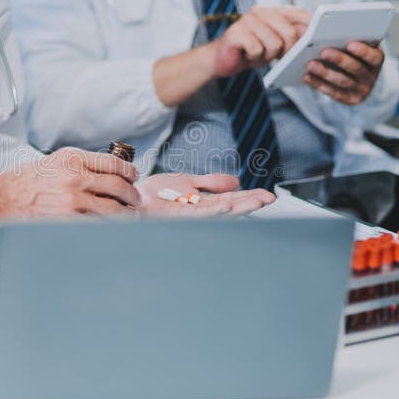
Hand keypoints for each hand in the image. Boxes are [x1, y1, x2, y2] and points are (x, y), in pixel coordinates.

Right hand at [0, 148, 139, 227]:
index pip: (114, 163)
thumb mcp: (59, 160)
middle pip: (118, 187)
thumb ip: (85, 163)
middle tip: (136, 199)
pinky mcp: (67, 219)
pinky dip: (108, 227)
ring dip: (125, 214)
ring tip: (129, 215)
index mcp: (74, 159)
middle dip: (132, 195)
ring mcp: (72, 200)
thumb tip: (112, 171)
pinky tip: (111, 226)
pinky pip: (97, 225)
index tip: (133, 177)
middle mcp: (75, 177)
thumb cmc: (30, 179)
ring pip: (112, 210)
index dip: (130, 172)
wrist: (6, 196)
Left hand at [136, 173, 275, 217]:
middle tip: (268, 199)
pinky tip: (226, 206)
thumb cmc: (154, 194)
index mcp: (202, 202)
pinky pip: (197, 215)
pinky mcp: (176, 217)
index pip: (232, 198)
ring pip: (218, 213)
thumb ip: (211, 182)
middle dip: (249, 203)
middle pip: (230, 207)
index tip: (267, 196)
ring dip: (238, 208)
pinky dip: (213, 211)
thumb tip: (236, 182)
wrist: (130, 198)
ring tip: (256, 203)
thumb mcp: (187, 182)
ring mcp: (189, 216)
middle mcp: (199, 210)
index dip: (249, 197)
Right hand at [213, 6, 311, 77]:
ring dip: (267, 55)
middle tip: (279, 57)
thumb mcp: (276, 43)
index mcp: (272, 11)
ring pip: (274, 43)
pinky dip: (254, 58)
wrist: (221, 60)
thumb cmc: (251, 51)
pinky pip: (257, 50)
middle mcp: (260, 11)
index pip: (299, 14)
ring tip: (258, 53)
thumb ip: (292, 36)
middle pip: (290, 32)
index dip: (311, 27)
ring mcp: (247, 20)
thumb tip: (313, 36)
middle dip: (289, 49)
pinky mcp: (236, 32)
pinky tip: (246, 55)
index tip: (318, 39)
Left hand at [303, 42, 384, 104]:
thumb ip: (349, 38)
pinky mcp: (349, 98)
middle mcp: (372, 75)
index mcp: (376, 58)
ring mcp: (361, 89)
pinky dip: (319, 84)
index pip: (374, 56)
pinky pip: (333, 92)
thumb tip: (330, 30)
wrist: (358, 78)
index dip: (363, 51)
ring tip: (311, 64)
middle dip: (339, 59)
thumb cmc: (353, 53)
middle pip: (356, 68)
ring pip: (343, 81)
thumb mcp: (357, 44)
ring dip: (325, 72)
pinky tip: (307, 76)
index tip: (350, 44)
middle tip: (324, 51)